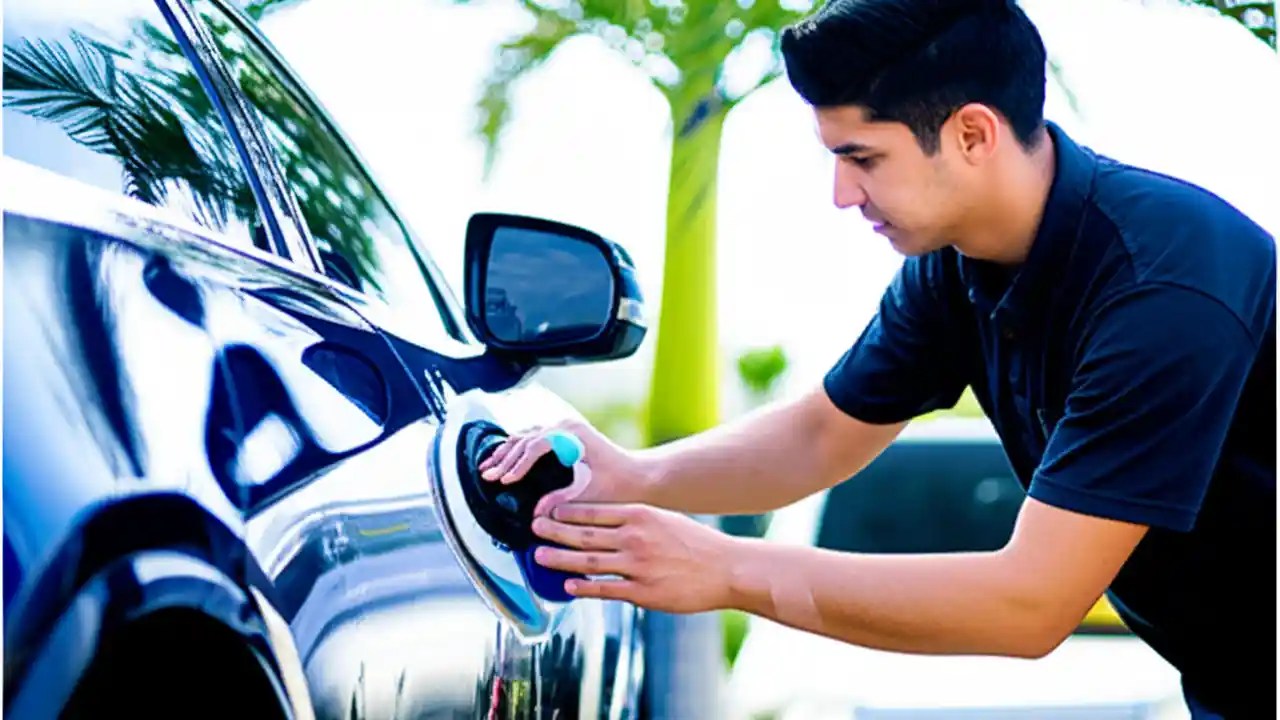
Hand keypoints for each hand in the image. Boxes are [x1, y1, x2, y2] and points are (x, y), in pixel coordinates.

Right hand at [478, 420, 647, 515]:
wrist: (641, 477)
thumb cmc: (621, 486)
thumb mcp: (588, 497)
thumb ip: (561, 503)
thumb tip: (537, 515)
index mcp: (572, 436)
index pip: (534, 447)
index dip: (516, 465)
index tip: (504, 481)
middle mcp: (567, 427)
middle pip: (525, 438)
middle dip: (505, 458)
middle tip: (488, 476)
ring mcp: (565, 429)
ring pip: (526, 436)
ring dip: (507, 452)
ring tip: (489, 467)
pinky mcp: (564, 436)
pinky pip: (534, 438)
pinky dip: (518, 449)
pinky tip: (506, 459)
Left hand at [530, 503, 736, 613]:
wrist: (726, 568)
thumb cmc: (695, 544)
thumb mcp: (664, 520)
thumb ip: (634, 521)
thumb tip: (602, 524)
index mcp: (639, 515)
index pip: (592, 511)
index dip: (564, 512)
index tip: (544, 511)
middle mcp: (635, 537)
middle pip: (583, 535)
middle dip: (553, 532)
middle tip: (531, 529)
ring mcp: (637, 566)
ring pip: (588, 562)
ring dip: (559, 559)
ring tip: (538, 557)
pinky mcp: (642, 592)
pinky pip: (605, 589)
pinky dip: (583, 587)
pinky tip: (567, 586)